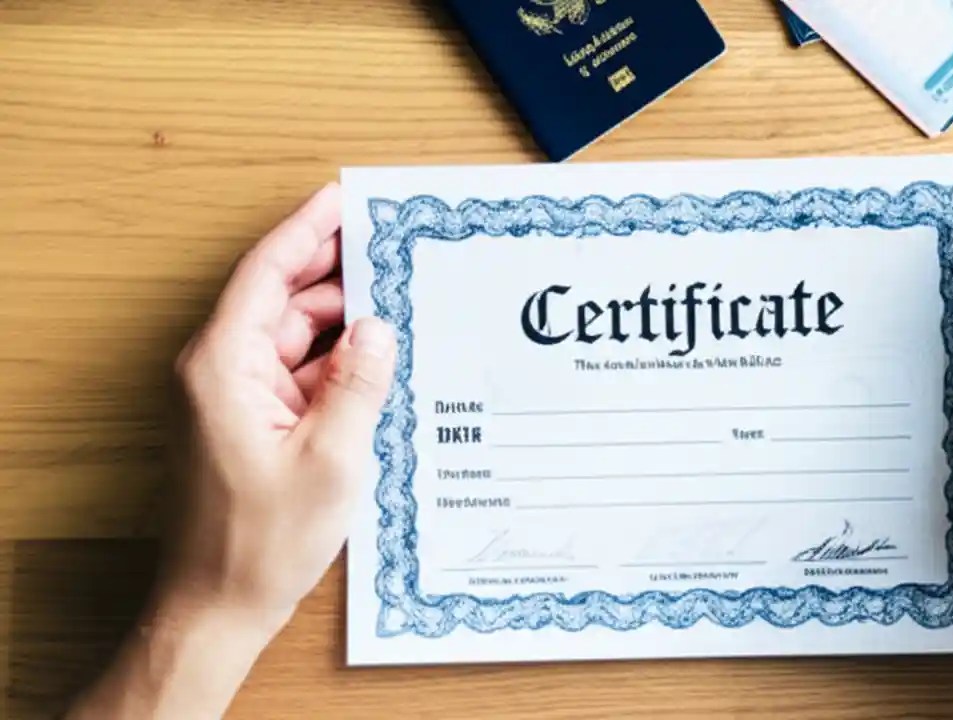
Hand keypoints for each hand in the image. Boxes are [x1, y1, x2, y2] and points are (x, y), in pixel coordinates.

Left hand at [67, 183, 395, 719]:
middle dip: (338, 273)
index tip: (345, 198)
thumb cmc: (259, 542)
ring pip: (294, 337)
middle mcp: (222, 371)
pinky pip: (298, 375)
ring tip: (401, 303)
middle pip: (284, 298)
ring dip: (343, 324)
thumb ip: (360, 383)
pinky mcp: (252, 424)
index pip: (268, 272)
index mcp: (225, 365)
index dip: (308, 229)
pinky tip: (379, 363)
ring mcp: (236, 398)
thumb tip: (379, 327)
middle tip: (395, 249)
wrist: (218, 606)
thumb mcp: (332, 458)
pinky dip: (336, 365)